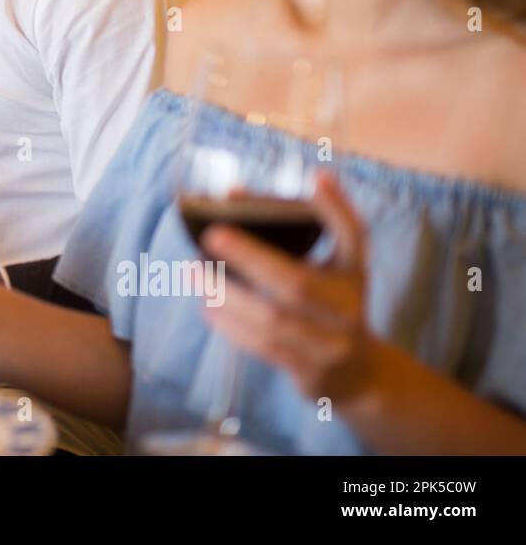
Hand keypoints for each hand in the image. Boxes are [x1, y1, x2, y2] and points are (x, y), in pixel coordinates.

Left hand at [201, 172, 381, 402]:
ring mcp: (328, 345)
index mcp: (354, 277)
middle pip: (298, 283)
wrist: (358, 375)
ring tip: (196, 272)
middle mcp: (346, 311)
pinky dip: (231, 325)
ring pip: (273, 320)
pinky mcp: (306, 371)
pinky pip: (263, 347)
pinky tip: (207, 305)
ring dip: (228, 295)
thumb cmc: (338, 305)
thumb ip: (311, 228)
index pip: (353, 237)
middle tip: (211, 233)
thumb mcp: (340, 268)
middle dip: (251, 257)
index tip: (314, 178)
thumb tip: (272, 184)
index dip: (334, 209)